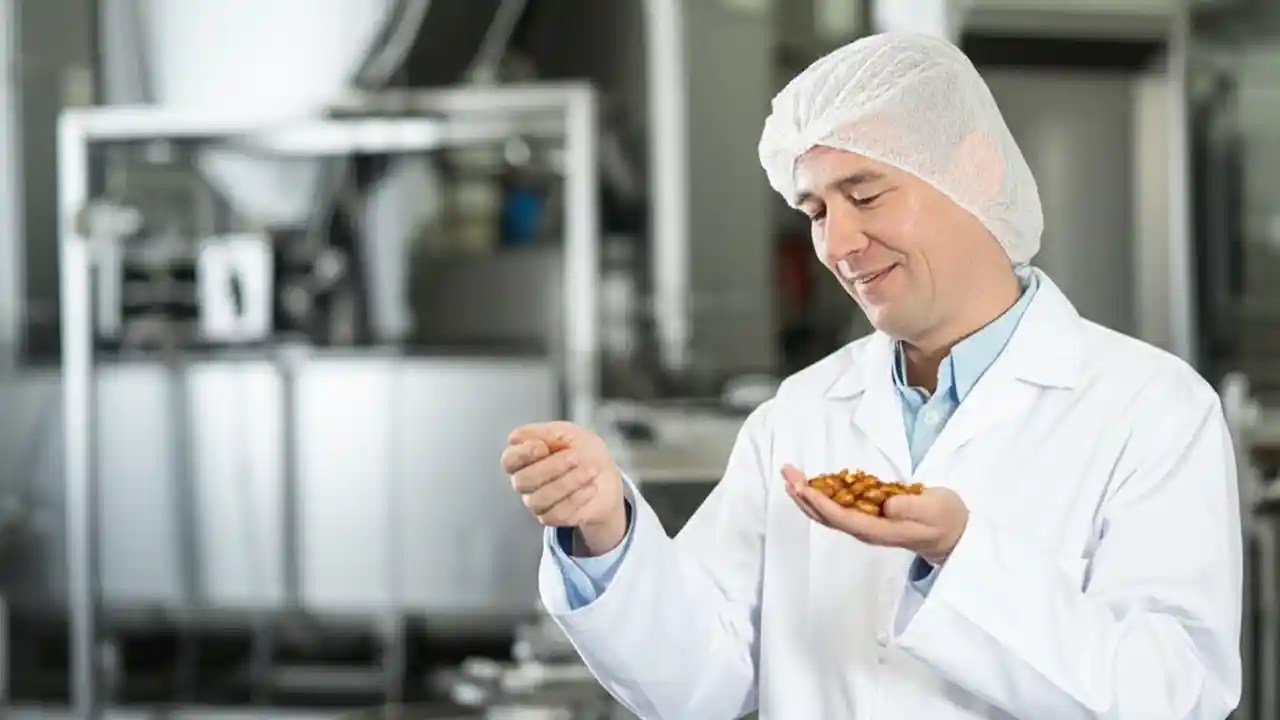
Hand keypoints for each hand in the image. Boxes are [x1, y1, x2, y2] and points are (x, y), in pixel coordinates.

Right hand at [501, 421, 626, 555]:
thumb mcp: (569, 433)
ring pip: (540, 499)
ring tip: (589, 471)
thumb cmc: (584, 451)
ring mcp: (536, 502)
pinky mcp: (552, 518)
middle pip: (522, 481)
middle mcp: (525, 482)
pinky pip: (558, 514)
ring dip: (568, 483)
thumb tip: (517, 438)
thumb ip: (545, 433)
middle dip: (551, 467)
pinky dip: (577, 499)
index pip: (509, 460)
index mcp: (524, 458)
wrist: (607, 476)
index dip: (523, 454)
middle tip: (575, 457)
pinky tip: (591, 487)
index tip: (543, 446)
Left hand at [782, 465, 967, 564]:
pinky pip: (838, 507)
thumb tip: (887, 505)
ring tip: (790, 476)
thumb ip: (912, 507)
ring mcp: (866, 524)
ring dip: (807, 494)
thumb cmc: (944, 519)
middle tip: (787, 473)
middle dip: (804, 495)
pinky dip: (821, 494)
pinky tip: (811, 483)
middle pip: (827, 516)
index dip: (820, 503)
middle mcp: (866, 529)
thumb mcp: (935, 510)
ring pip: (828, 512)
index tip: (803, 487)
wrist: (952, 534)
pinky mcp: (868, 516)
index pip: (841, 518)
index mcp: (879, 529)